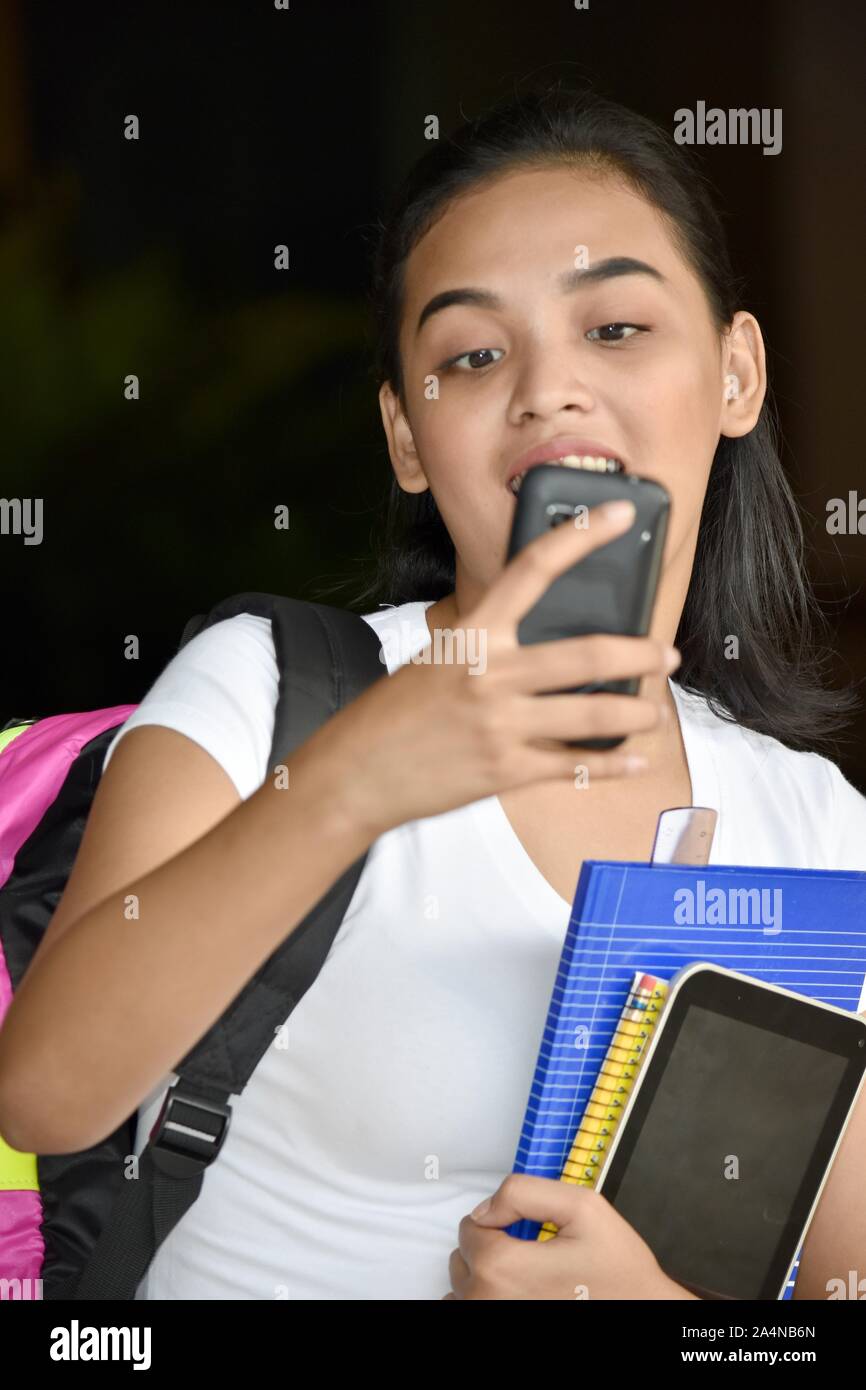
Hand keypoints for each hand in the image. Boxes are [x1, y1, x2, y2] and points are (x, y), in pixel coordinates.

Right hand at [311, 501, 680, 840]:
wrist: (356, 773)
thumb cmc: (394, 714)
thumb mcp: (436, 658)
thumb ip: (485, 644)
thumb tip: (538, 637)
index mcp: (472, 636)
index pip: (532, 570)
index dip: (580, 536)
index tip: (618, 515)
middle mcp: (490, 675)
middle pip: (584, 654)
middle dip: (637, 653)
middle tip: (665, 652)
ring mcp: (500, 725)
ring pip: (590, 714)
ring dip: (635, 711)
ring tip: (653, 708)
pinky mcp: (506, 770)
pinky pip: (574, 765)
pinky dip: (612, 763)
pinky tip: (634, 759)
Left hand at [443, 1174, 697, 1299]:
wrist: (641, 1311)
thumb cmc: (617, 1270)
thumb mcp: (582, 1207)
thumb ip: (523, 1192)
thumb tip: (486, 1209)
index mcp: (503, 1268)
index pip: (469, 1229)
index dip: (497, 1221)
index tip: (525, 1231)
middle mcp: (489, 1302)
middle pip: (462, 1260)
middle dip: (489, 1248)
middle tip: (530, 1255)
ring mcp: (493, 1322)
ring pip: (462, 1291)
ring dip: (484, 1278)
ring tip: (524, 1279)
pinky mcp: (498, 1334)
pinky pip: (470, 1312)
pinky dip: (486, 1301)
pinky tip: (517, 1296)